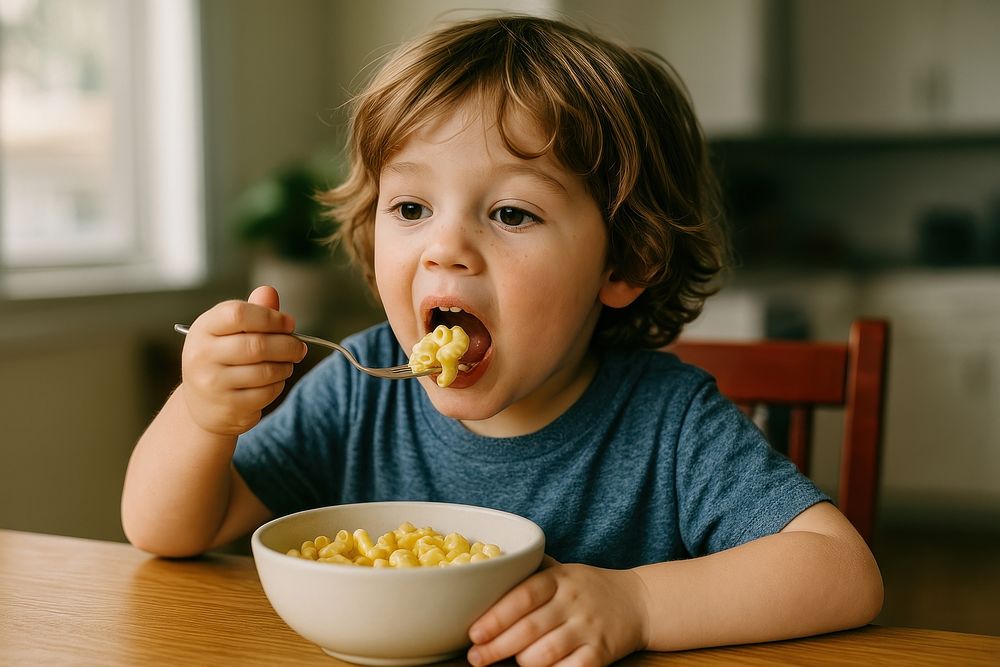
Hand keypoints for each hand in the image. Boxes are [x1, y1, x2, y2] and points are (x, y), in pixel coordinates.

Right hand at [180, 285, 306, 436]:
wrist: (203, 404)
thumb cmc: (223, 358)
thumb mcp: (231, 331)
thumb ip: (253, 311)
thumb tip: (269, 292)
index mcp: (203, 328)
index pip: (238, 314)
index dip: (270, 317)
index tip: (289, 323)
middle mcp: (201, 355)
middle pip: (257, 344)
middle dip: (287, 345)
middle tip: (299, 347)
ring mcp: (212, 384)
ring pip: (266, 371)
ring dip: (286, 366)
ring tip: (287, 363)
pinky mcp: (228, 406)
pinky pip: (266, 393)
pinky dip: (278, 384)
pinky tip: (275, 380)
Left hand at [467, 556, 648, 666]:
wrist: (638, 602)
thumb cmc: (588, 588)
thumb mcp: (563, 571)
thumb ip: (531, 572)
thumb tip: (487, 573)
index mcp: (560, 579)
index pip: (523, 596)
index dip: (496, 616)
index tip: (474, 633)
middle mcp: (573, 602)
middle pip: (529, 629)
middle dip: (497, 647)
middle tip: (476, 658)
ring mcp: (588, 628)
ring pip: (545, 654)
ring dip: (522, 662)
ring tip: (510, 662)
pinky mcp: (601, 653)